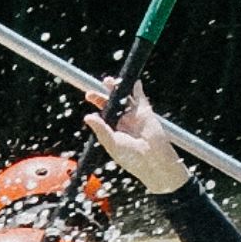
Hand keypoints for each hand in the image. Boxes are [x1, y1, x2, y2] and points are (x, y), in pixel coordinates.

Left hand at [84, 79, 188, 193]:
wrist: (153, 160)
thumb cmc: (131, 157)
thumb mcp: (112, 143)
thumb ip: (100, 129)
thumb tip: (87, 117)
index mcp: (112, 130)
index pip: (102, 114)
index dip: (96, 105)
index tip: (88, 96)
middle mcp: (122, 122)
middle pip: (111, 104)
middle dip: (102, 95)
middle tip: (92, 91)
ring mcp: (133, 116)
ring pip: (124, 98)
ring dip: (117, 88)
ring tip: (108, 81)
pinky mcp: (145, 113)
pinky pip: (140, 98)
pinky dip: (138, 89)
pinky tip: (134, 82)